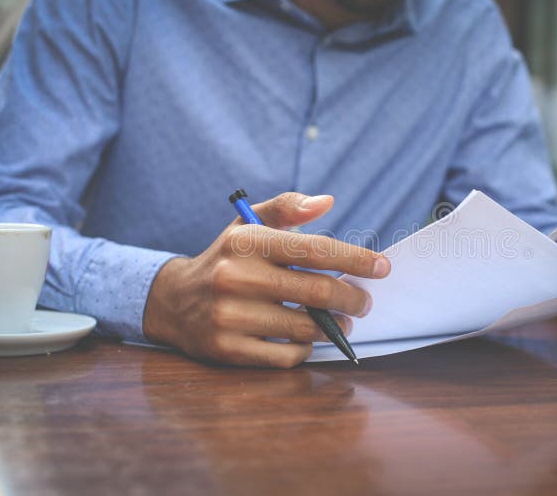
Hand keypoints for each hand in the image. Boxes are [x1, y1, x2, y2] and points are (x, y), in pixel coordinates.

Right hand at [143, 192, 390, 367]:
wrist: (173, 302)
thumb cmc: (227, 259)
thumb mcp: (248, 225)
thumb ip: (287, 207)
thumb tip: (327, 201)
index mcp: (246, 242)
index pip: (314, 249)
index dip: (355, 259)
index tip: (383, 267)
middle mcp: (235, 277)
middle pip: (316, 290)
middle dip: (353, 297)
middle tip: (364, 302)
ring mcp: (229, 316)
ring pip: (305, 327)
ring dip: (334, 326)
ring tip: (343, 321)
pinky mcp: (227, 349)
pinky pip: (286, 355)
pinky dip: (305, 348)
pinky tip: (306, 338)